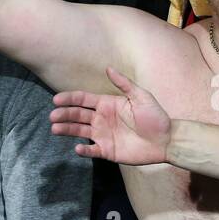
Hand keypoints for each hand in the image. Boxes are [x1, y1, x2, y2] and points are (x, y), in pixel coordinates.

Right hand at [51, 67, 172, 164]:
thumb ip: (124, 84)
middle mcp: (102, 119)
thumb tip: (108, 68)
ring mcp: (103, 135)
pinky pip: (92, 151)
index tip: (56, 100)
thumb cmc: (155, 117)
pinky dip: (84, 150)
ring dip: (67, 130)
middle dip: (64, 115)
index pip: (83, 100)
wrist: (166, 140)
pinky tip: (77, 148)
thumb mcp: (141, 97)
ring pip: (80, 131)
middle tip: (53, 116)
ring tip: (55, 129)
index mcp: (107, 104)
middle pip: (78, 115)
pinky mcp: (108, 151)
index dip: (70, 99)